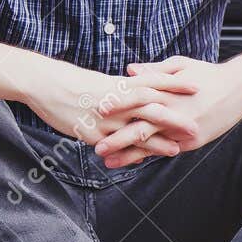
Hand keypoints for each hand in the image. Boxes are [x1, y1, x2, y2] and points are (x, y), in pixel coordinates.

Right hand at [19, 59, 200, 159]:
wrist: (44, 84)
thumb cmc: (72, 81)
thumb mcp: (100, 80)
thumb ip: (121, 87)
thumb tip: (137, 86)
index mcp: (118, 83)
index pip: (153, 81)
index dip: (176, 83)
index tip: (197, 85)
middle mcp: (115, 100)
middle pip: (151, 108)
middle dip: (174, 118)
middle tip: (195, 127)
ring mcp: (104, 118)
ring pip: (135, 131)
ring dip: (157, 142)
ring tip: (176, 150)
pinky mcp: (91, 132)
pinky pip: (114, 145)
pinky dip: (129, 153)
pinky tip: (142, 160)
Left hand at [91, 55, 241, 167]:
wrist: (240, 88)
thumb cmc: (208, 74)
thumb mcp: (180, 65)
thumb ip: (153, 71)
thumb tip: (128, 71)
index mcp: (168, 93)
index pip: (138, 100)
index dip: (118, 105)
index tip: (98, 109)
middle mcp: (174, 114)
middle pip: (140, 129)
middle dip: (117, 139)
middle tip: (96, 147)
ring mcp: (183, 130)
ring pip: (151, 145)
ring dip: (128, 155)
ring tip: (108, 162)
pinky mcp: (192, 141)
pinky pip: (165, 150)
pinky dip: (148, 155)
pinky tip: (132, 162)